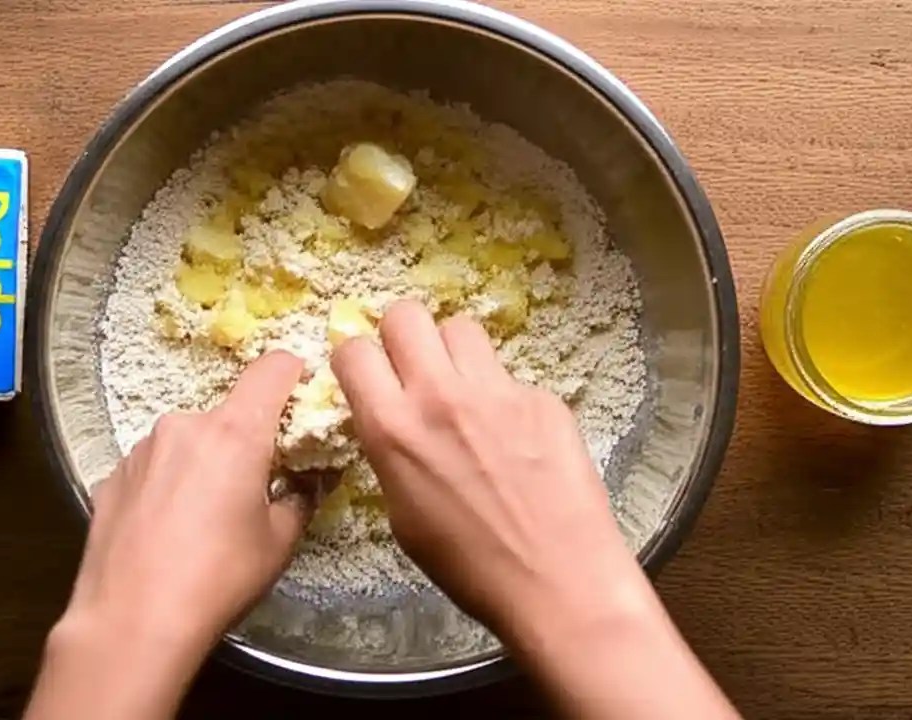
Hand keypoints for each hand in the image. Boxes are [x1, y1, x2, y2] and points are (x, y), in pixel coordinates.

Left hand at [26, 351, 309, 719]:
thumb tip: (308, 481)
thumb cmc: (217, 578)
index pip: (271, 369)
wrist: (131, 621)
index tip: (301, 391)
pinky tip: (167, 531)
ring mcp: (140, 450)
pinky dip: (168, 486)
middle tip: (253, 489)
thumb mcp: (279, 542)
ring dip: (203, 464)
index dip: (292, 372)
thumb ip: (300, 497)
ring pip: (187, 441)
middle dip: (246, 441)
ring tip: (203, 520)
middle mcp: (184, 426)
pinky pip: (154, 468)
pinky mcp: (111, 477)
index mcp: (235, 432)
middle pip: (228, 415)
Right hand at [332, 301, 739, 719]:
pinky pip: (510, 375)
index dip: (356, 360)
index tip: (367, 376)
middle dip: (402, 335)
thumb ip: (393, 453)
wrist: (557, 579)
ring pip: (462, 328)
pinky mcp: (543, 396)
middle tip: (414, 367)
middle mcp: (440, 395)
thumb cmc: (469, 565)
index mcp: (393, 429)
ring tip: (465, 389)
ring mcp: (497, 390)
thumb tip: (393, 424)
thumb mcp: (402, 514)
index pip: (354, 351)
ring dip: (454, 352)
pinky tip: (516, 436)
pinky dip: (504, 396)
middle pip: (406, 314)